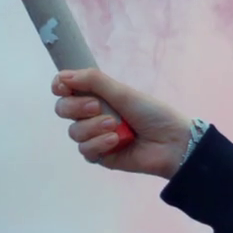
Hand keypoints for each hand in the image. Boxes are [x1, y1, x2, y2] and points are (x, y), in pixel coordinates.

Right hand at [50, 68, 194, 178]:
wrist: (172, 142)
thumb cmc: (153, 114)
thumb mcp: (123, 92)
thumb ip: (94, 81)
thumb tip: (63, 76)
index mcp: (98, 96)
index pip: (66, 89)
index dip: (60, 86)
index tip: (64, 86)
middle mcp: (92, 115)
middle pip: (63, 109)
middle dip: (75, 107)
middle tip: (96, 107)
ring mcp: (95, 136)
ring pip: (74, 131)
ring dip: (93, 128)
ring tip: (115, 126)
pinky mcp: (100, 155)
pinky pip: (85, 150)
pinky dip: (99, 143)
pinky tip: (116, 141)